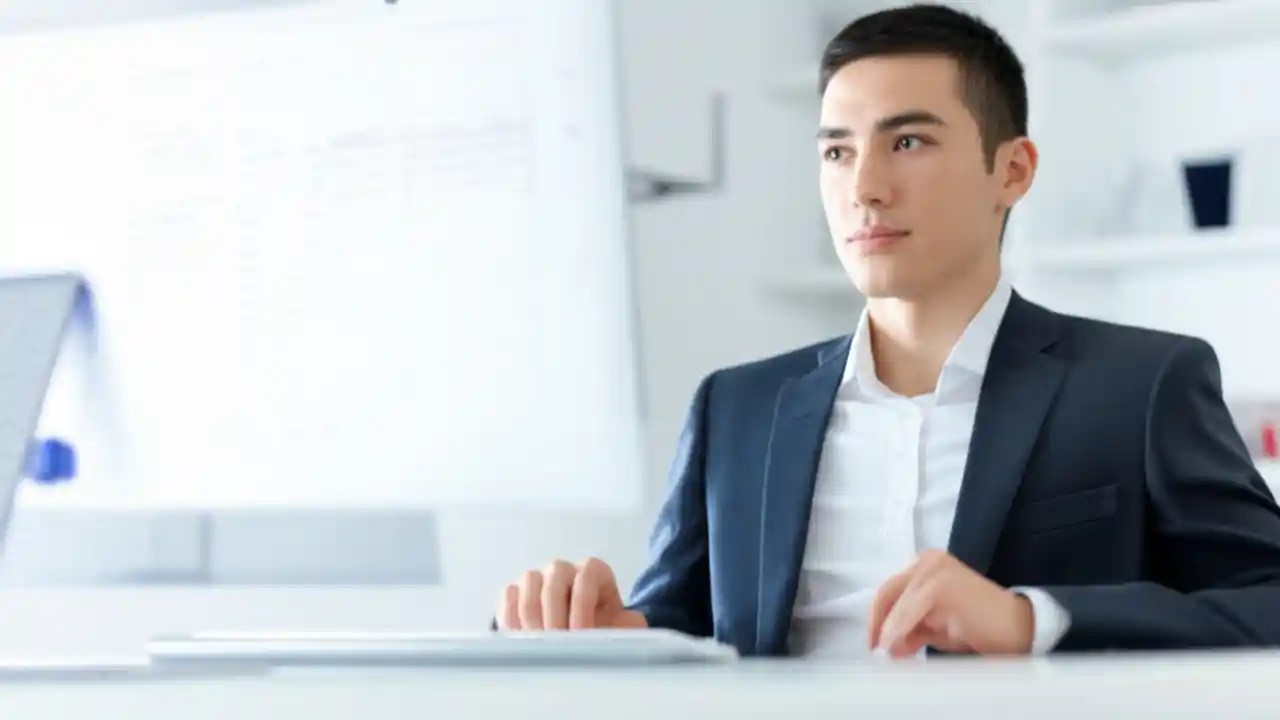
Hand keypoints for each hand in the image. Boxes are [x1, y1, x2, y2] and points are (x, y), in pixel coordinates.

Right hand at [496, 557, 647, 630]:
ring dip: (532, 618)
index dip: (582, 607)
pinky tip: (521, 639)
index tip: (582, 636)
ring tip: (539, 646)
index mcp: (594, 570)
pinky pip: (507, 596)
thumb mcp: (623, 628)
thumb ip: (630, 626)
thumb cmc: (604, 629)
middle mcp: (564, 569)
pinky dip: (512, 616)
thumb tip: (629, 624)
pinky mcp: (516, 592)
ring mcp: (538, 578)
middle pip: (554, 579)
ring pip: (528, 583)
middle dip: (554, 616)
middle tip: (556, 644)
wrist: (581, 638)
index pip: (585, 577)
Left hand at [868, 550, 1033, 656]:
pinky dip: (898, 630)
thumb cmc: (975, 626)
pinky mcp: (941, 584)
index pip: (889, 590)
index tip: (873, 643)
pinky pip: (910, 611)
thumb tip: (885, 645)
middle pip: (887, 591)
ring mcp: (934, 569)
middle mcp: (927, 561)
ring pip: (896, 601)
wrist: (1017, 627)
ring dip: (886, 630)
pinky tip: (894, 647)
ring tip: (886, 653)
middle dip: (876, 623)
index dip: (876, 618)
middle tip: (875, 650)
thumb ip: (909, 630)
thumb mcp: (934, 627)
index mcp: (923, 565)